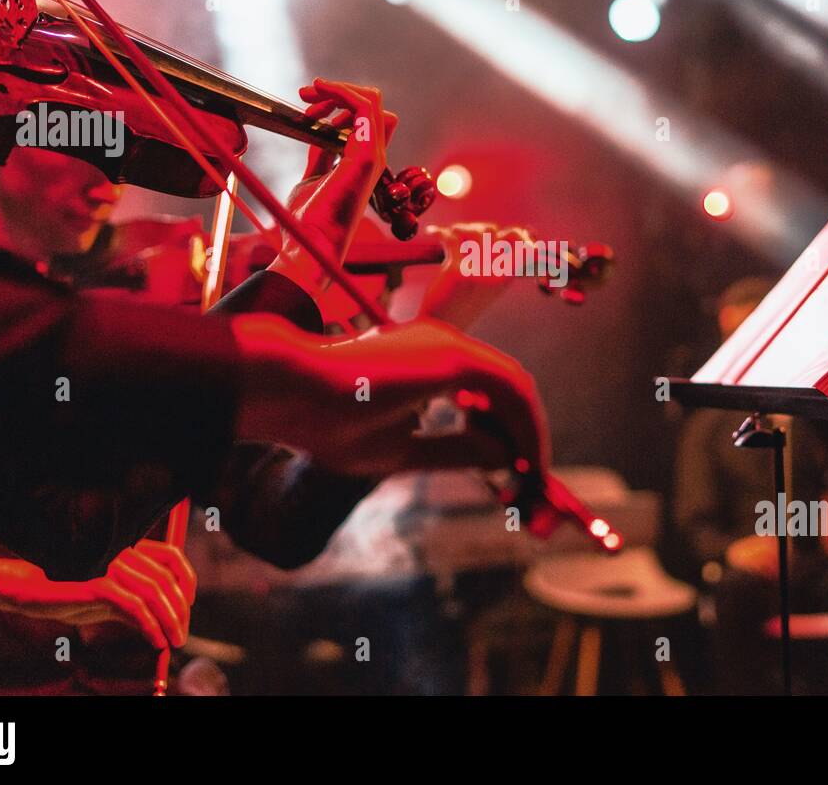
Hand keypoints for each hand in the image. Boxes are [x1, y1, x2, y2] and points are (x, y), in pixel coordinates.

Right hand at [0, 540, 196, 649]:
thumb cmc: (69, 594)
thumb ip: (134, 603)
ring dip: (169, 620)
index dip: (186, 579)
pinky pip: (133, 605)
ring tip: (173, 641)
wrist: (29, 590)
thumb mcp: (108, 600)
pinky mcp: (97, 585)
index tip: (188, 605)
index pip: (171, 556)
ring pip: (154, 592)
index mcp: (129, 550)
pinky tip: (155, 640)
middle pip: (166, 578)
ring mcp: (109, 567)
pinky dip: (150, 625)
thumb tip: (164, 623)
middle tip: (181, 636)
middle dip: (179, 610)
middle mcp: (123, 553)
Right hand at [232, 313, 550, 478]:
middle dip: (528, 435)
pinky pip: (509, 389)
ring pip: (514, 387)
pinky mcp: (452, 356)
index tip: (517, 474)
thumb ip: (450, 451)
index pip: (486, 395)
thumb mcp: (400, 452)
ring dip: (531, 433)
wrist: (292, 395)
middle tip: (536, 481)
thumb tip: (501, 460)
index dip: (508, 434)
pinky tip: (523, 462)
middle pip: (507, 388)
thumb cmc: (328, 424)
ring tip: (533, 478)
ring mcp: (449, 346)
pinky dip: (524, 426)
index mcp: (428, 364)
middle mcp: (444, 346)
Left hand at [269, 79, 397, 290]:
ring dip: (336, 90)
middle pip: (370, 105)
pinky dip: (340, 92)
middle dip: (336, 93)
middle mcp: (374, 157)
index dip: (339, 105)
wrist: (310, 243)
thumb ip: (320, 156)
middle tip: (304, 96)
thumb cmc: (308, 220)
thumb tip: (316, 136)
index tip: (307, 110)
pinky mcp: (366, 156)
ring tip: (307, 95)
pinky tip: (319, 89)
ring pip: (370, 100)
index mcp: (364, 163)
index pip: (367, 119)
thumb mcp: (312, 177)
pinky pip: (362, 106)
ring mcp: (373, 156)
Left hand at [418, 223, 535, 329]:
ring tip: (451, 235)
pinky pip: (452, 238)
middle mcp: (499, 274)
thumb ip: (493, 257)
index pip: (530, 251)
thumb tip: (492, 228)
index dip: (524, 238)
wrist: (441, 326)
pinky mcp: (459, 272)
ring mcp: (481, 272)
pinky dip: (439, 232)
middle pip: (507, 234)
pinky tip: (431, 232)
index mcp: (508, 278)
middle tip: (469, 234)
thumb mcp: (484, 281)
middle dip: (487, 229)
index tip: (503, 234)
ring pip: (480, 231)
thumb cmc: (462, 302)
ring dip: (462, 229)